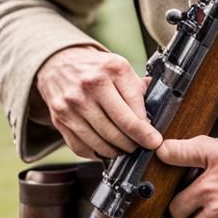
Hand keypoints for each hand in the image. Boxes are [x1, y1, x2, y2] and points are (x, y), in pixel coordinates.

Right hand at [34, 46, 161, 159]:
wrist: (59, 64)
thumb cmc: (95, 68)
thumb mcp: (119, 66)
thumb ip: (137, 87)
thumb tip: (158, 107)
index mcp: (111, 70)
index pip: (134, 110)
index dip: (146, 131)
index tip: (154, 141)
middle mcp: (90, 86)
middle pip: (118, 129)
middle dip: (134, 143)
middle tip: (142, 146)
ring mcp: (72, 104)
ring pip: (101, 141)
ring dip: (117, 151)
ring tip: (125, 148)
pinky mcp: (60, 120)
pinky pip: (82, 147)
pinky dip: (97, 153)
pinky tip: (105, 148)